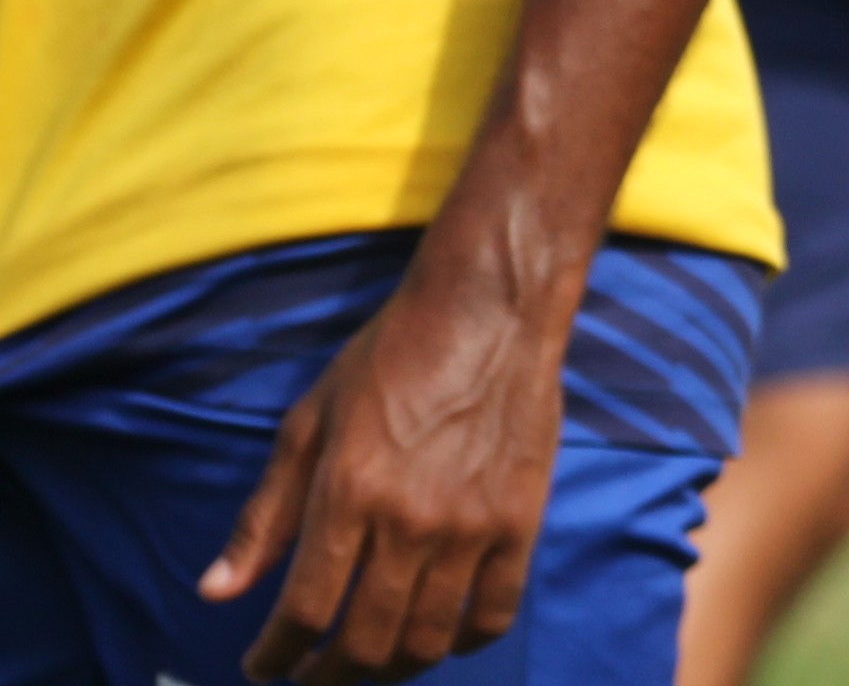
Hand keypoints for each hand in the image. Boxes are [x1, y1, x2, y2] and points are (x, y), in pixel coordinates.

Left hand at [202, 242, 568, 681]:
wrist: (491, 310)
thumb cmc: (389, 357)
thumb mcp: (308, 423)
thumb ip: (264, 514)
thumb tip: (216, 591)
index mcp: (348, 494)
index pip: (304, 612)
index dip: (275, 656)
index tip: (263, 667)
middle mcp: (410, 521)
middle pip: (364, 642)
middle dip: (326, 676)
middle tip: (311, 674)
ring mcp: (472, 526)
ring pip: (427, 638)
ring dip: (389, 670)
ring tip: (369, 665)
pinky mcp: (520, 521)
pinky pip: (494, 612)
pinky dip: (462, 643)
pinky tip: (439, 639)